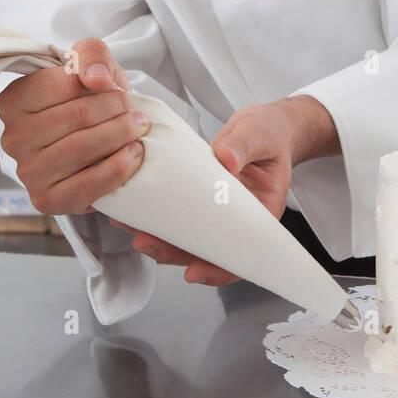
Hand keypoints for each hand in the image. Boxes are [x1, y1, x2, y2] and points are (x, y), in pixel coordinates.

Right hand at [0, 39, 149, 216]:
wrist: (98, 145)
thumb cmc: (89, 101)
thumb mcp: (91, 64)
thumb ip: (91, 55)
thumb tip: (95, 79)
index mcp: (13, 101)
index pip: (63, 84)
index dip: (99, 86)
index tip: (118, 90)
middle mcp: (12, 137)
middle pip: (76, 116)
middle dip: (115, 110)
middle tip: (135, 111)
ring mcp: (26, 172)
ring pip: (81, 148)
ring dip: (119, 135)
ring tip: (138, 128)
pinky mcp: (46, 200)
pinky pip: (86, 184)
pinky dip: (117, 168)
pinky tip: (133, 154)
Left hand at [108, 94, 338, 286]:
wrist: (263, 125)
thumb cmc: (269, 133)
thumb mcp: (259, 134)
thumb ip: (243, 145)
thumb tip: (226, 159)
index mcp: (259, 212)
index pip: (240, 253)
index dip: (217, 269)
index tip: (193, 272)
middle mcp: (233, 218)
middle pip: (203, 248)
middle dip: (171, 251)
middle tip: (145, 241)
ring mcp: (212, 209)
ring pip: (184, 234)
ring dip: (156, 234)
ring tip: (128, 225)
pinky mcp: (195, 196)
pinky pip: (175, 210)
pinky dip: (154, 212)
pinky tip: (131, 207)